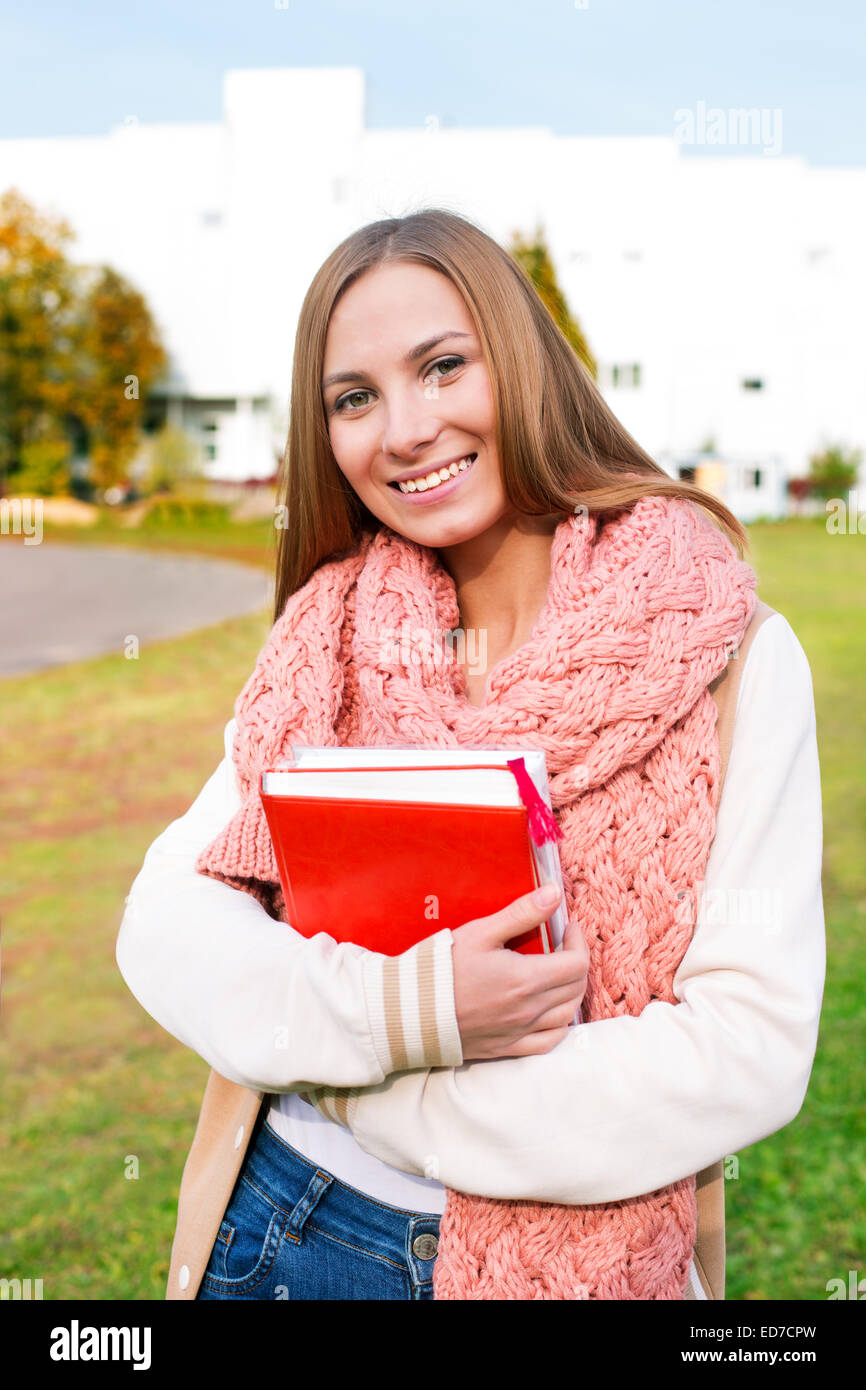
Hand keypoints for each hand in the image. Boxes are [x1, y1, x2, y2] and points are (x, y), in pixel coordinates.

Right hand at [451, 884, 588, 1061]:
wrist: (408, 1012)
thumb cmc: (440, 969)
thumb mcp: (480, 933)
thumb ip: (521, 913)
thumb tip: (554, 894)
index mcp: (526, 979)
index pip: (576, 963)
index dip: (578, 941)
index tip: (568, 927)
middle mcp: (529, 1010)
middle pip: (575, 988)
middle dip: (576, 962)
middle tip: (563, 945)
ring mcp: (520, 1032)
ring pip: (567, 1016)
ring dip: (572, 992)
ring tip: (560, 974)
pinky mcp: (507, 1048)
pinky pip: (548, 1042)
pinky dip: (560, 1026)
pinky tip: (552, 1012)